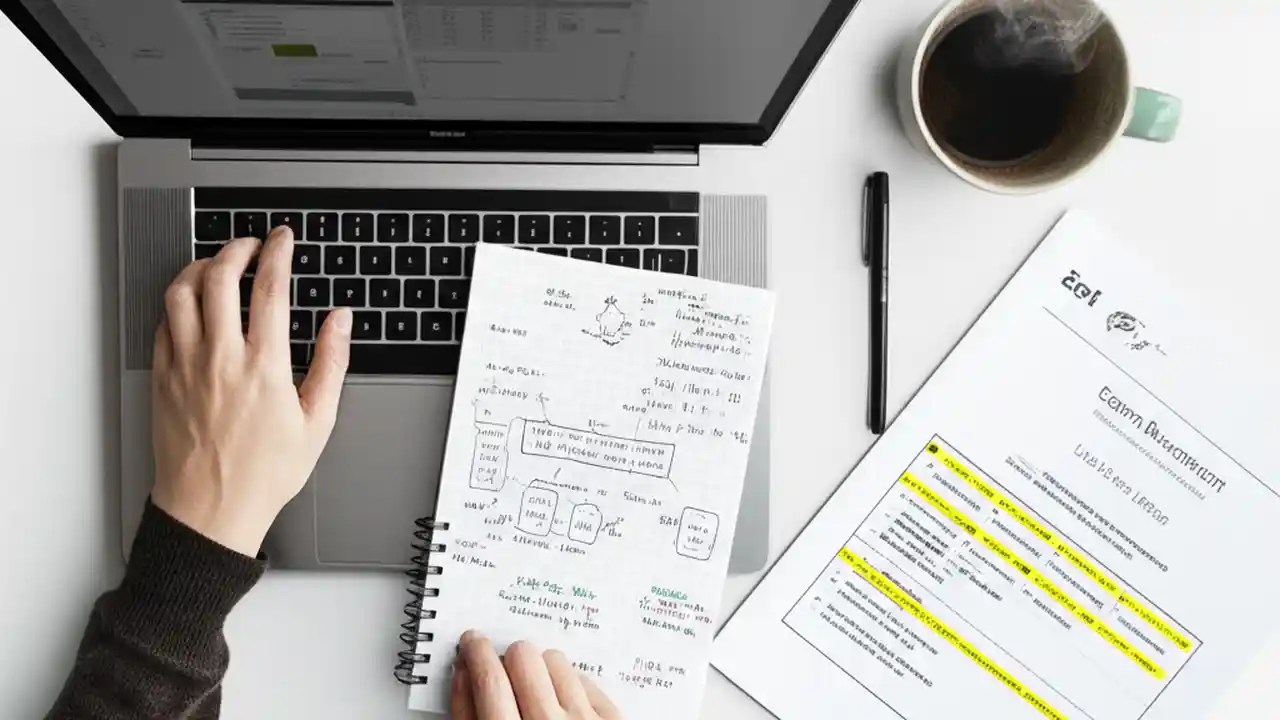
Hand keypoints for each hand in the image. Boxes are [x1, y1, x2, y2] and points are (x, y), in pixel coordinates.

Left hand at [150, 226, 351, 556]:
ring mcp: (186, 366)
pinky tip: (192, 303)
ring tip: (217, 264)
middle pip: (220, 278)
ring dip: (200, 267)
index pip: (270, 288)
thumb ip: (332, 363)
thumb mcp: (317, 422)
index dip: (277, 253)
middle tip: (251, 244)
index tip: (283, 238)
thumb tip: (340, 321)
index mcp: (265, 368)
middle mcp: (221, 359)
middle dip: (237, 249)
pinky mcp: (163, 378)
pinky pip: (163, 323)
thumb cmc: (264, 474)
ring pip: (181, 293)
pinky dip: (178, 301)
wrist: (210, 510)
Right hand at [452, 631, 620, 719]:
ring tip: (538, 692)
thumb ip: (468, 715)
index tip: (473, 642)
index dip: (477, 655)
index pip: (491, 681)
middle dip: (510, 658)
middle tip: (507, 669)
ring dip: (542, 671)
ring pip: (556, 661)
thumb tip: (465, 672)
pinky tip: (563, 703)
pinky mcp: (613, 719)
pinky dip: (571, 686)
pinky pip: (586, 679)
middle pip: (525, 658)